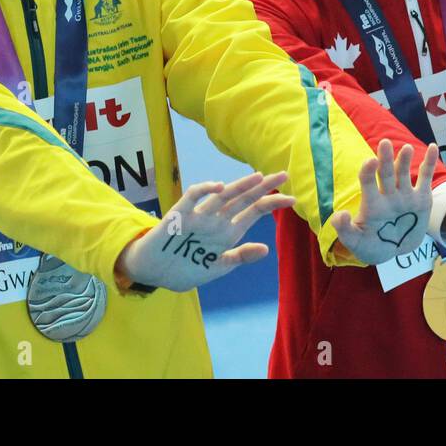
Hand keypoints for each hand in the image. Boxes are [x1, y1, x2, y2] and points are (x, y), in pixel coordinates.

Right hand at [117, 170, 294, 291]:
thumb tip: (266, 249)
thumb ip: (240, 257)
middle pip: (243, 199)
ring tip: (258, 177)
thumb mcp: (217, 267)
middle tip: (284, 173)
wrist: (153, 273)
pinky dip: (204, 190)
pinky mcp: (180, 215)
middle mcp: (217, 220)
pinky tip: (218, 186)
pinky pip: (192, 198)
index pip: (254, 211)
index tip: (292, 199)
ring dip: (239, 186)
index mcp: (228, 232)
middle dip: (263, 187)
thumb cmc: (185, 268)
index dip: (272, 203)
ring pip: (223, 196)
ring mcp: (199, 216)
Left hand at [329, 140, 437, 264]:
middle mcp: (388, 195)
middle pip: (386, 173)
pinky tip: (432, 147)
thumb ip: (345, 230)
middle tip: (384, 143)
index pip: (367, 182)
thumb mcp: (355, 242)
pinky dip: (429, 162)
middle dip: (385, 159)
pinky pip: (425, 177)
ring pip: (404, 173)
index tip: (370, 161)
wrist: (395, 250)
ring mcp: (405, 195)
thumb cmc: (371, 245)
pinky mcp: (421, 198)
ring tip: (407, 148)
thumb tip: (339, 215)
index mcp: (371, 203)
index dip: (368, 171)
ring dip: (404, 159)